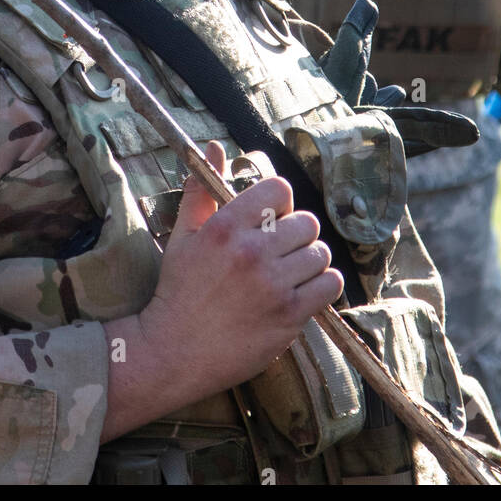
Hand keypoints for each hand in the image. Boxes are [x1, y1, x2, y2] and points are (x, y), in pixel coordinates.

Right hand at [101, 142, 342, 441]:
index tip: (271, 221)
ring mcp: (273, 285)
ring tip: (289, 274)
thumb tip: (214, 147)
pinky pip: (330, 285)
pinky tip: (302, 291)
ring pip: (320, 253)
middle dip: (296, 234)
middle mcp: (251, 252)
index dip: (280, 203)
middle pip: (306, 222)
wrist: (171, 352)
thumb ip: (202, 190)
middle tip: (279, 253)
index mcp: (225, 227)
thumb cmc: (177, 290)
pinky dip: (322, 286)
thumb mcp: (183, 235)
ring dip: (309, 261)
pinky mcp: (289, 316)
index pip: (280, 189)